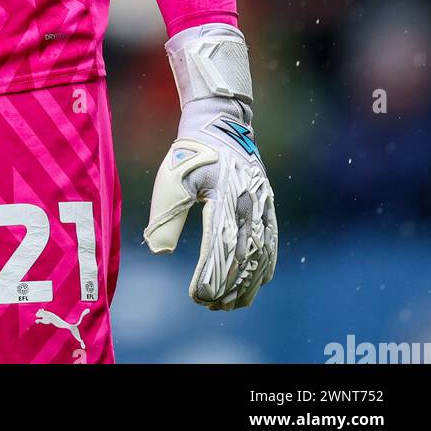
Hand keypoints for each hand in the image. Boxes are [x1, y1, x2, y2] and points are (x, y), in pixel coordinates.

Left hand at [143, 24, 277, 309]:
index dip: (210, 275)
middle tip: (210, 307)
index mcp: (223, 196)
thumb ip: (166, 216)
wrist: (219, 124)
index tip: (196, 296)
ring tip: (230, 304)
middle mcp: (247, 203)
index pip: (219, 246)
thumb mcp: (172, 179)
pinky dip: (265, 267)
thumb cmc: (189, 153)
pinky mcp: (266, 205)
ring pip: (261, 254)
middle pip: (244, 257)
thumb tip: (159, 251)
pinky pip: (271, 242)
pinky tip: (258, 283)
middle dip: (228, 287)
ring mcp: (261, 205)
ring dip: (247, 284)